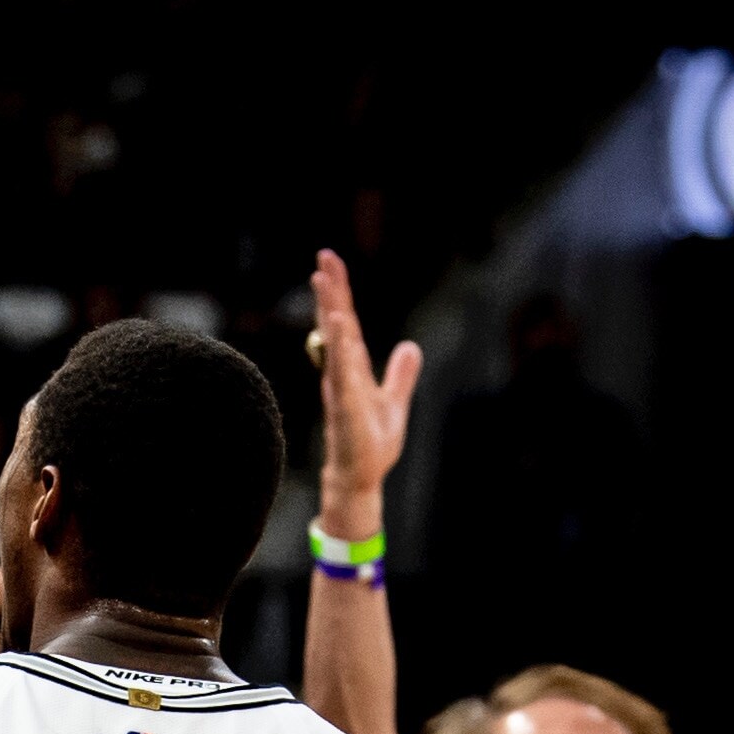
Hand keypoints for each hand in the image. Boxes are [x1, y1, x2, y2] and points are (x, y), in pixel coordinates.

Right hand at [308, 247, 422, 529]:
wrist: (362, 478)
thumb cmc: (372, 445)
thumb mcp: (394, 402)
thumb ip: (400, 374)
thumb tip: (409, 347)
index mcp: (351, 368)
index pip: (345, 323)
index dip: (339, 293)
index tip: (330, 263)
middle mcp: (341, 372)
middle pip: (335, 323)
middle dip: (330, 289)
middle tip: (323, 256)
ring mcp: (341, 387)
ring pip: (334, 340)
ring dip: (329, 308)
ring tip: (324, 278)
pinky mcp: (344, 405)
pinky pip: (340, 370)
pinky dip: (337, 345)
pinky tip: (336, 322)